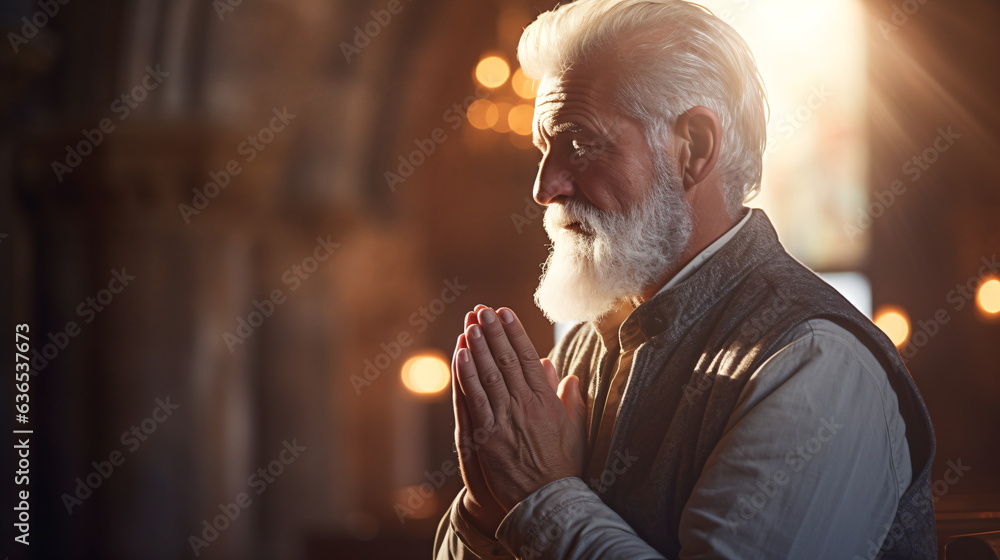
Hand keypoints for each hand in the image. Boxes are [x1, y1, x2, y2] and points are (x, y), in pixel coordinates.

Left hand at [455, 306, 585, 511]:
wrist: (547, 500)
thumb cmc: (562, 467)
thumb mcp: (574, 430)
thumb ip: (571, 400)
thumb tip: (568, 375)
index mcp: (546, 401)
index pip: (528, 358)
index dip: (515, 333)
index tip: (505, 313)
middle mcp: (525, 405)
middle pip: (506, 361)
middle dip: (493, 332)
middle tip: (482, 310)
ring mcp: (505, 420)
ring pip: (489, 375)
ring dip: (478, 347)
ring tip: (469, 324)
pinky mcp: (487, 436)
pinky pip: (475, 400)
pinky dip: (467, 376)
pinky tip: (460, 356)